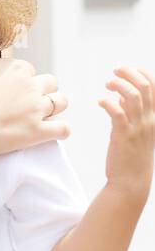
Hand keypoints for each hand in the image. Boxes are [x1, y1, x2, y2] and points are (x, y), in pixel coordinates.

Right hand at [0, 56, 69, 154]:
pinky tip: (53, 131)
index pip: (28, 70)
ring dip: (55, 106)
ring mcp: (36, 108)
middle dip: (43, 90)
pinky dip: (61, 130)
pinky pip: (63, 129)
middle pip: (50, 82)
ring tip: (45, 114)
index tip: (12, 89)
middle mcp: (31, 85)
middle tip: (30, 100)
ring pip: (61, 102)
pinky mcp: (38, 131)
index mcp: (16, 69)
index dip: (21, 80)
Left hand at [99, 65, 154, 202]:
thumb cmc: (132, 154)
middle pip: (144, 87)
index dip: (143, 73)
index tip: (129, 69)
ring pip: (132, 96)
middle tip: (115, 71)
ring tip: (107, 84)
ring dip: (118, 85)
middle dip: (129, 73)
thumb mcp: (137, 130)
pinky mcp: (123, 135)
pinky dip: (108, 103)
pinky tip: (100, 102)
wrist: (131, 180)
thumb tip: (122, 94)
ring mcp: (138, 128)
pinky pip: (117, 113)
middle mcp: (150, 120)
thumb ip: (132, 111)